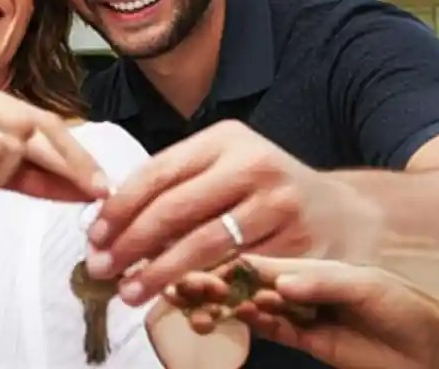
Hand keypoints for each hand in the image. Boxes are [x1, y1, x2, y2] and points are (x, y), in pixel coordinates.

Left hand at [86, 120, 373, 303]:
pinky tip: (178, 299)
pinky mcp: (296, 244)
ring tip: (130, 292)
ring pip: (204, 246)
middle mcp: (253, 166)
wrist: (343, 214)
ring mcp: (278, 205)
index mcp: (225, 139)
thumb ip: (175, 183)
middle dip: (131, 244)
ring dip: (159, 273)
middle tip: (102, 269)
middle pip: (176, 209)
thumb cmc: (265, 190)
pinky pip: (236, 272)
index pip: (159, 172)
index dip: (121, 207)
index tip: (95, 235)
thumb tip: (109, 218)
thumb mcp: (224, 166)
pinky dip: (201, 288)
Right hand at [165, 255, 438, 368]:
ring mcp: (298, 310)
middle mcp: (295, 283)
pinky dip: (243, 323)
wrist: (438, 345)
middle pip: (237, 278)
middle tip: (167, 280)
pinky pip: (266, 328)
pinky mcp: (305, 338)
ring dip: (212, 301)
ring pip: (243, 302)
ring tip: (181, 299)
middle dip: (200, 277)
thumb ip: (323, 284)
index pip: (252, 258)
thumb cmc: (407, 306)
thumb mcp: (368, 288)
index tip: (185, 258)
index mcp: (306, 263)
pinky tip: (223, 318)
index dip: (217, 258)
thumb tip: (279, 284)